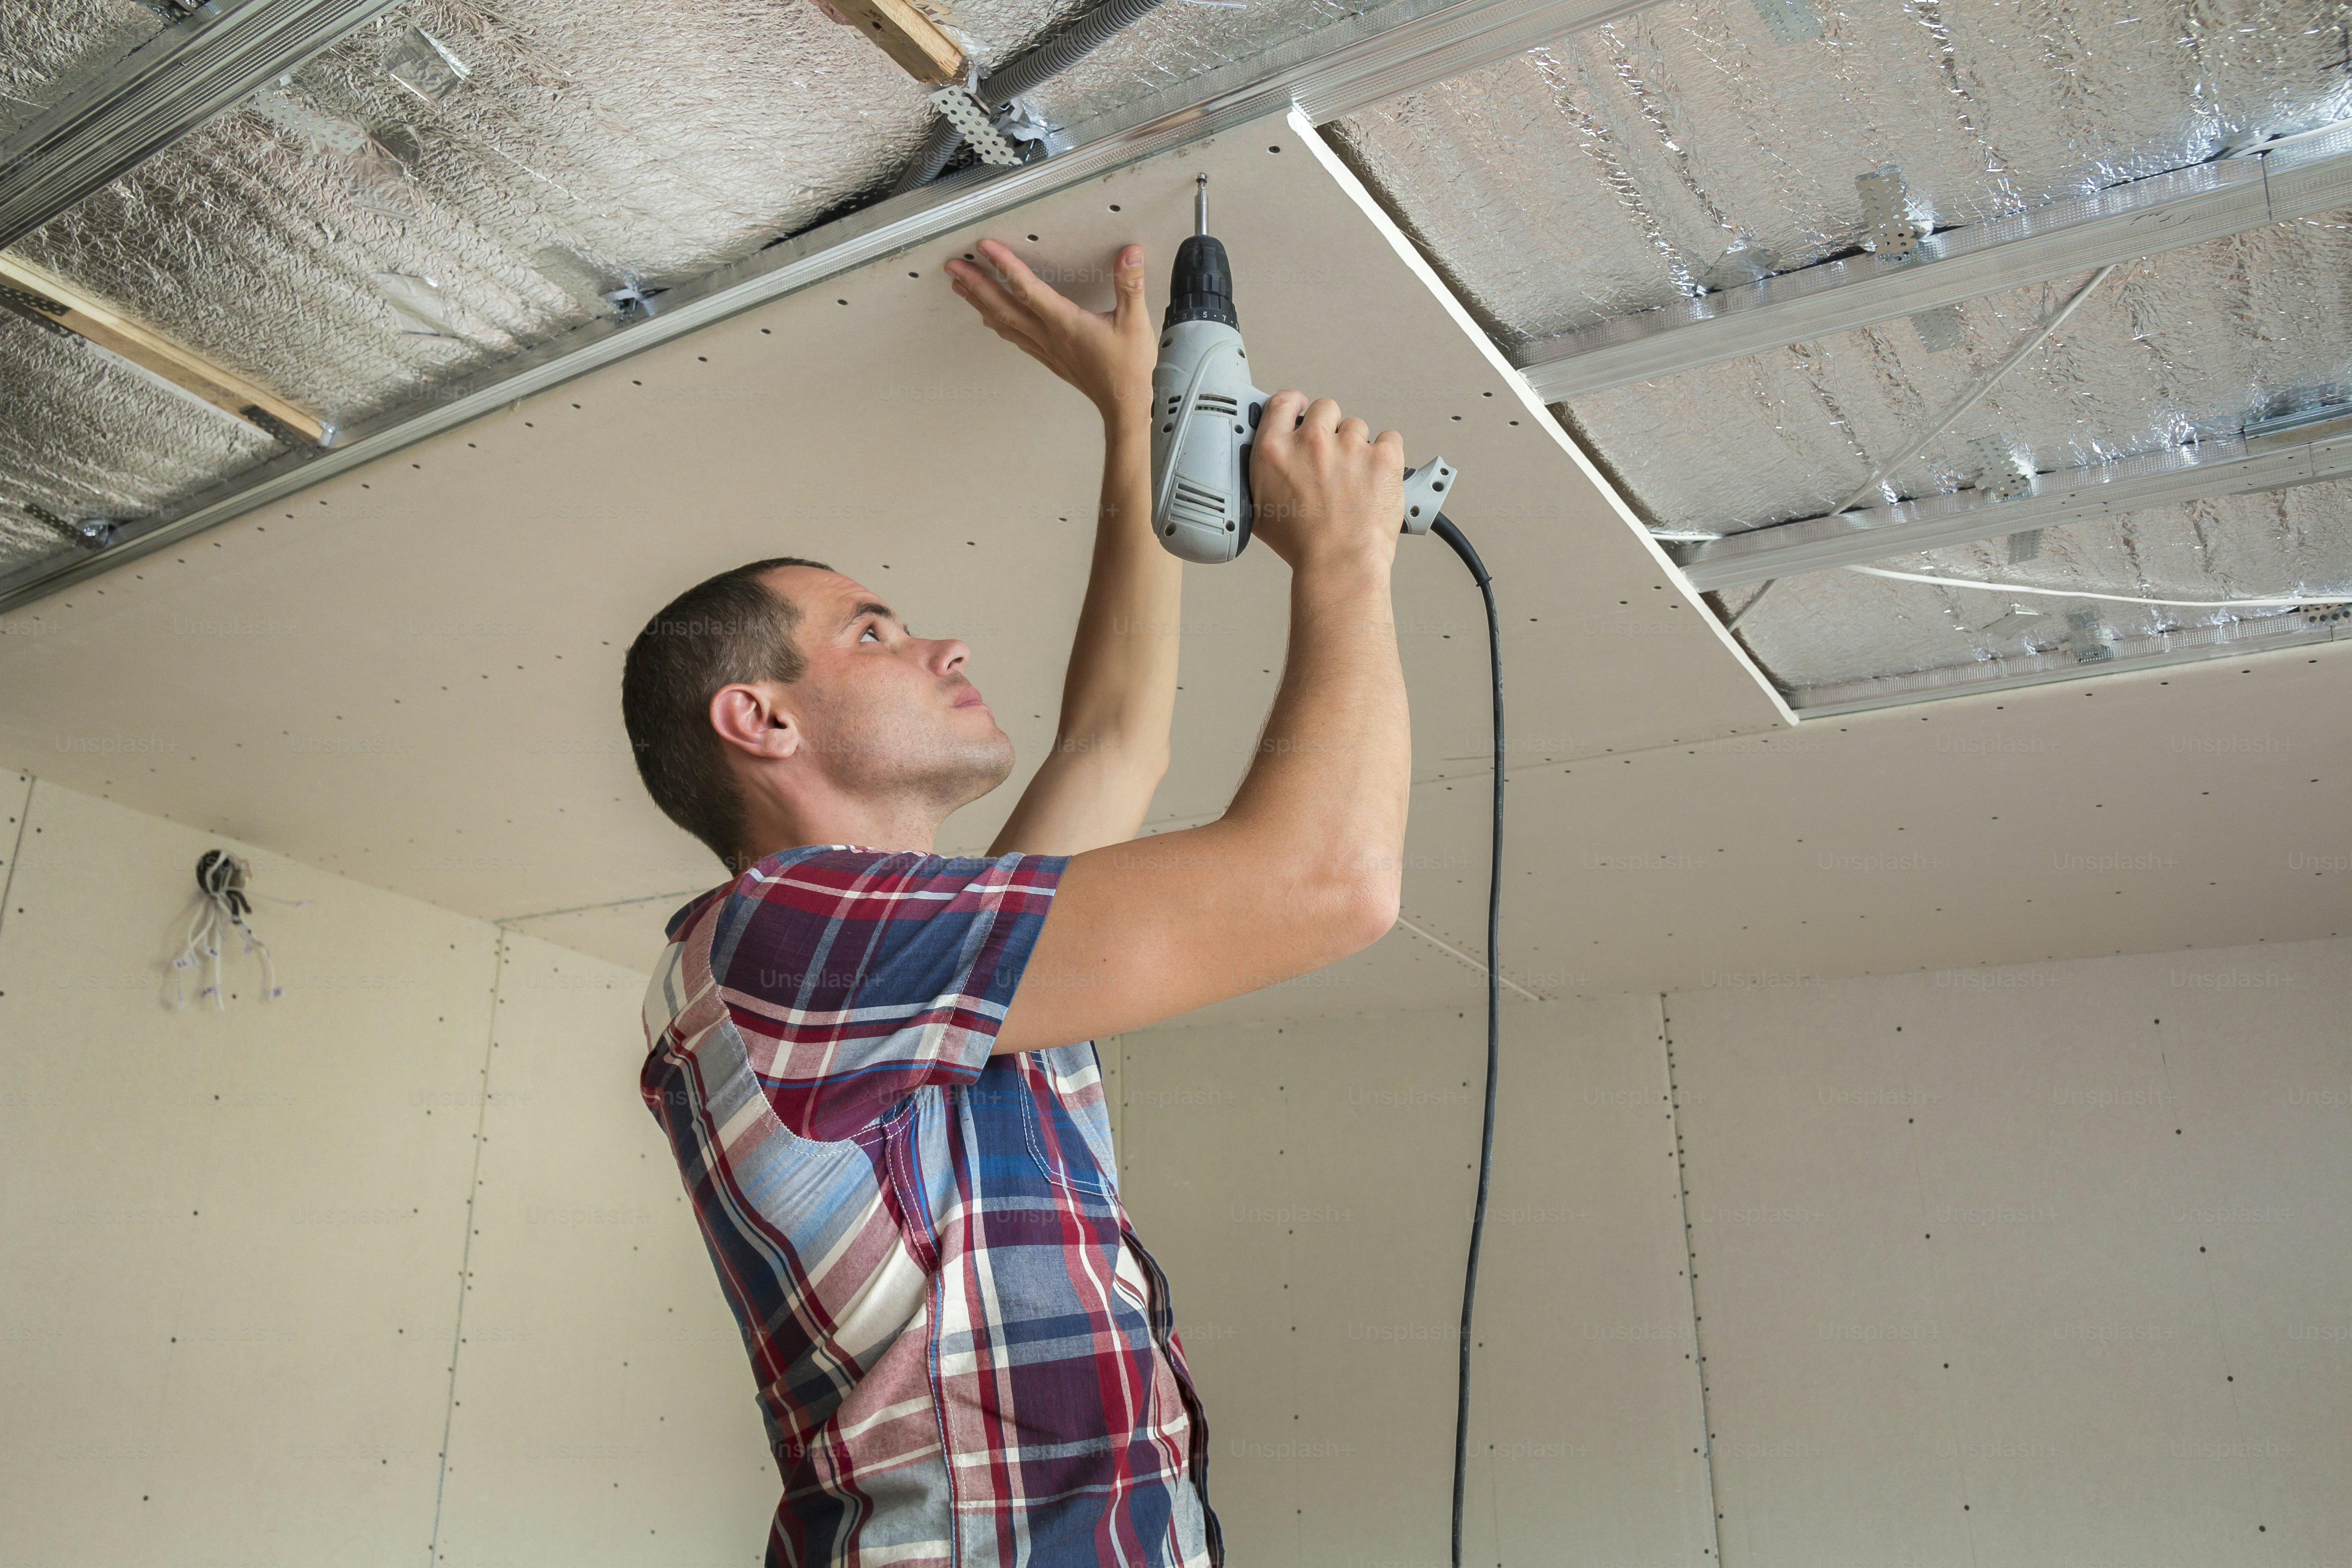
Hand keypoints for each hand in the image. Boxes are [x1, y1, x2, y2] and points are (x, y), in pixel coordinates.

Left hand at [946, 239, 1154, 427]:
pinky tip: (989, 319)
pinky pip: (1014, 338)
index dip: (1004, 265)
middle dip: (975, 284)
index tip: (985, 247)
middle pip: (1002, 307)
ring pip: (1003, 323)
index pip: (1027, 288)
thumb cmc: (1127, 368)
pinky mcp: (1048, 358)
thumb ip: (1130, 285)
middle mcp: (1048, 336)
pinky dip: (997, 324)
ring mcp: (1045, 348)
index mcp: (1065, 323)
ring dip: (979, 303)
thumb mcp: (1136, 321)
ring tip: (960, 287)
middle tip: (954, 266)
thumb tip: (1129, 254)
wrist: (1123, 405)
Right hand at [1248, 390, 1404, 572]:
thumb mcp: (1260, 511)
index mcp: (1276, 451)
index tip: (1302, 408)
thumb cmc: (1303, 546)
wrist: (1338, 565)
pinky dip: (1387, 456)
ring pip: (1358, 428)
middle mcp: (1311, 442)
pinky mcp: (1383, 457)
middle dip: (1331, 429)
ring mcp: (1349, 446)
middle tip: (1334, 458)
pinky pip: (1390, 439)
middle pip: (1325, 409)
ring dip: (1358, 448)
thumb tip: (1268, 465)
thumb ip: (1263, 477)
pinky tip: (1378, 477)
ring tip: (1356, 480)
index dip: (1296, 403)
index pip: (1283, 403)